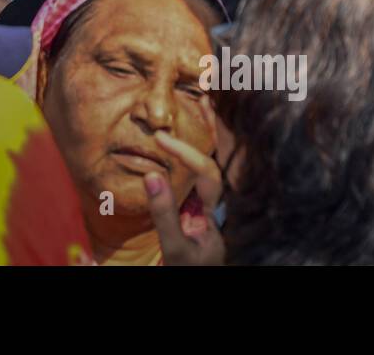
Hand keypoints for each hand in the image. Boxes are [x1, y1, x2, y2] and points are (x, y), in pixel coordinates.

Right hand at [145, 99, 225, 265]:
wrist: (199, 278)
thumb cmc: (190, 269)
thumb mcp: (174, 247)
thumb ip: (164, 214)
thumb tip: (152, 174)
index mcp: (215, 212)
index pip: (208, 172)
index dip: (184, 152)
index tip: (160, 138)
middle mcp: (216, 203)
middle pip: (221, 158)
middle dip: (213, 127)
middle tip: (203, 95)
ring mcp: (210, 204)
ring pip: (215, 161)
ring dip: (210, 131)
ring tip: (204, 101)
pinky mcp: (200, 207)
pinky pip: (203, 170)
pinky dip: (200, 148)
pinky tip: (195, 129)